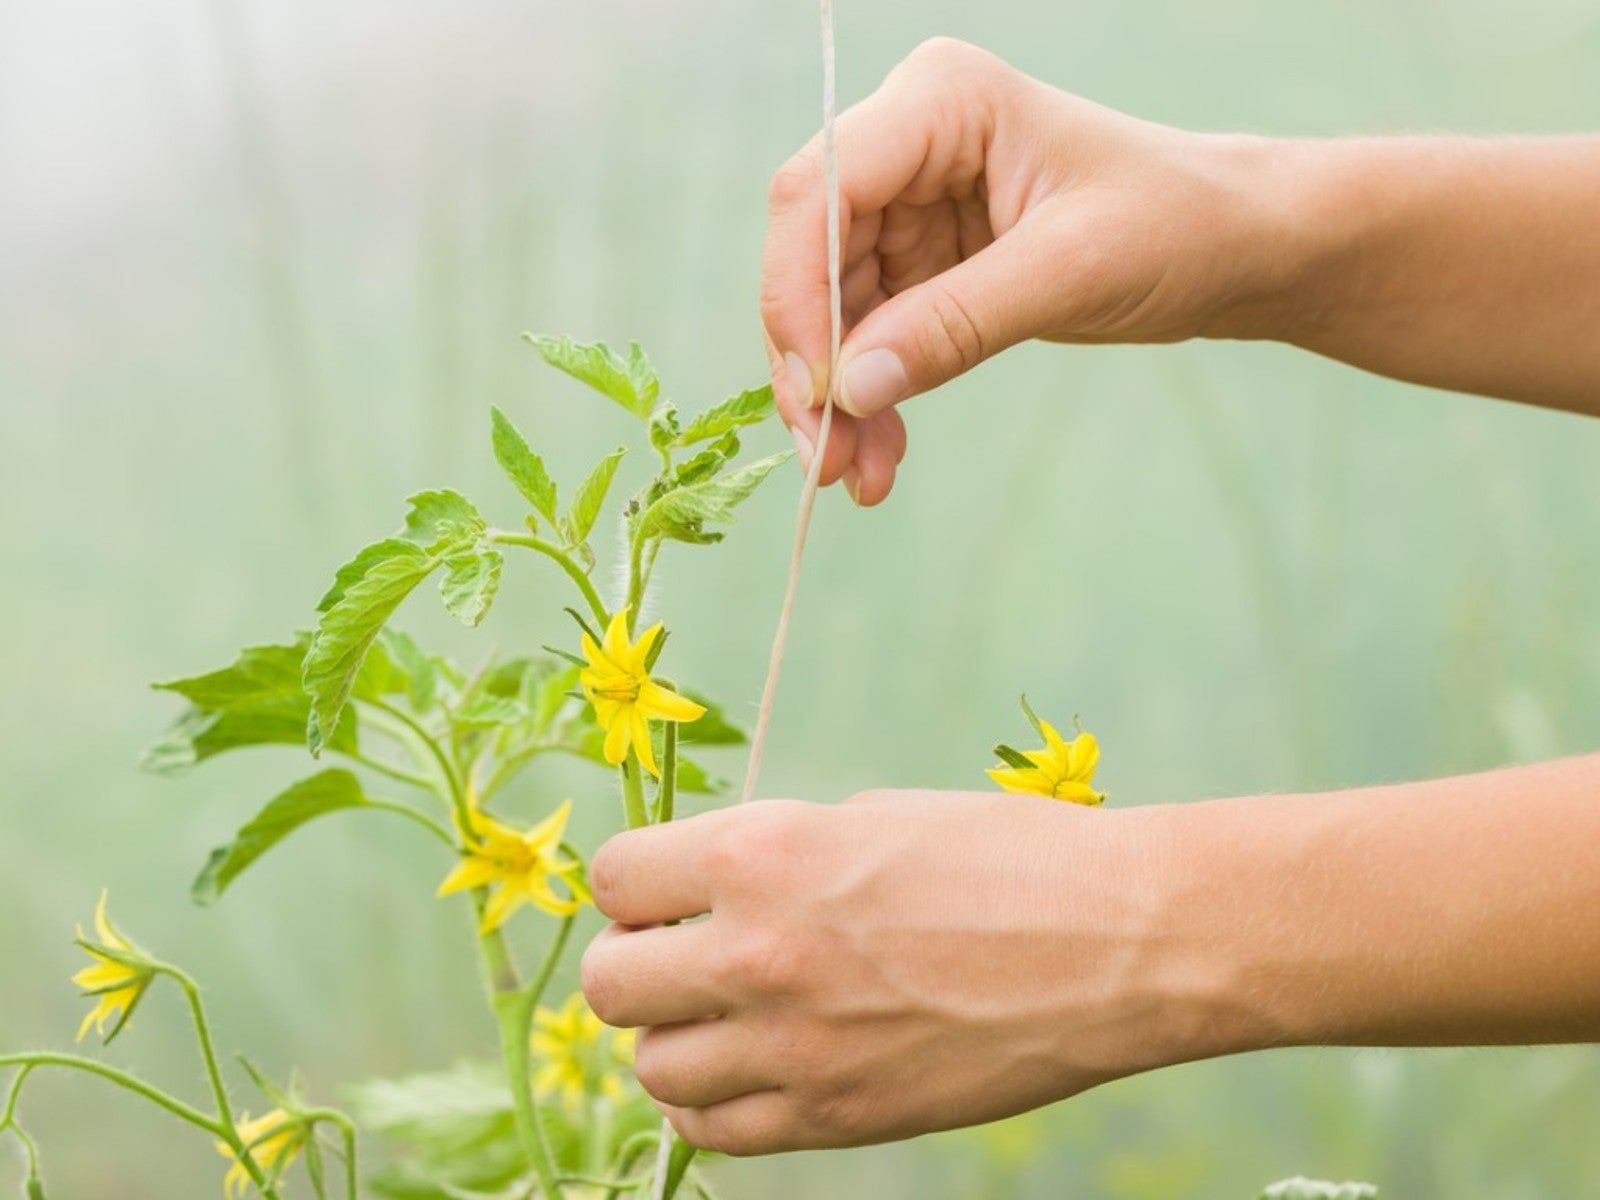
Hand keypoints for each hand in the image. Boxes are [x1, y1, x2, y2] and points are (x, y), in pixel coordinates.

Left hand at [579, 791, 1220, 1153]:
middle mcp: (757, 955)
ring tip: (726, 1013)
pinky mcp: (835, 1119)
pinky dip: (712, 1099)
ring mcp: (793, 1049)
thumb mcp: (869, 820)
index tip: (663, 891)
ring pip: (650, 1066)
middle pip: (609, 984)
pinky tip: (752, 1066)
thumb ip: (769, 856)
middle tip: (681, 955)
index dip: (634, 884)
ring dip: (674, 1036)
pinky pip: (712, 1129)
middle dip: (635, 963)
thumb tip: (703, 887)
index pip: (615, 878)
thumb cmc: (1006, 857)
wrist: (1118, 943)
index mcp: (762, 856)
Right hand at [761, 37, 1288, 504]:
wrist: (1233, 248)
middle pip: (808, 255)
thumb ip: (954, 324)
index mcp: (941, 101)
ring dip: (836, 399)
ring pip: (827, 309)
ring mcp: (910, 204)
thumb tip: (848, 390)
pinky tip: (881, 454)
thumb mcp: (1070, 271)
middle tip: (825, 458)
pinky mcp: (922, 261)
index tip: (820, 392)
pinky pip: (868, 336)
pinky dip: (869, 398)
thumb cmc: (1176, 224)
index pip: (820, 189)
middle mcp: (908, 142)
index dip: (797, 293)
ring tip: (857, 476)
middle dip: (812, 363)